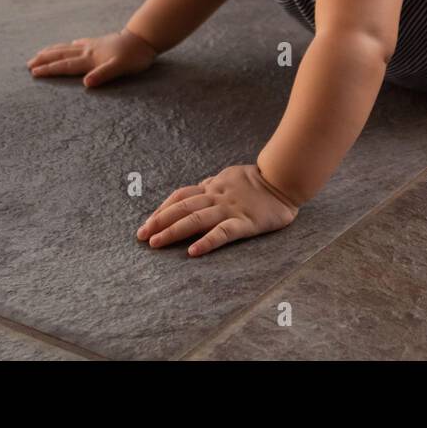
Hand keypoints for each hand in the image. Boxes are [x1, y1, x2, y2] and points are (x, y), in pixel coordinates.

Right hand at [27, 28, 156, 87]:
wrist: (144, 38)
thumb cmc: (134, 56)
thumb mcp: (120, 67)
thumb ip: (103, 75)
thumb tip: (86, 83)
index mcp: (90, 59)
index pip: (65, 66)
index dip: (49, 69)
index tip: (33, 72)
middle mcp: (88, 51)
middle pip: (61, 55)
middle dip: (44, 59)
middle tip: (28, 64)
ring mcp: (93, 45)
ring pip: (67, 48)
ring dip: (52, 51)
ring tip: (40, 53)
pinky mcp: (100, 42)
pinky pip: (79, 44)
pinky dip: (70, 45)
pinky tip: (71, 44)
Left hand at [137, 164, 298, 256]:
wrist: (285, 180)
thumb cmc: (258, 180)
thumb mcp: (230, 176)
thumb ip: (213, 184)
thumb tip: (197, 188)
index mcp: (213, 187)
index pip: (180, 197)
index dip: (162, 209)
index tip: (147, 224)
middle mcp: (217, 197)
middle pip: (182, 208)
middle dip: (159, 222)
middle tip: (141, 237)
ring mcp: (230, 209)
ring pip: (196, 219)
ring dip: (173, 231)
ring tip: (156, 243)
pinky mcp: (246, 222)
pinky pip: (223, 232)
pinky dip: (207, 241)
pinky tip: (192, 252)